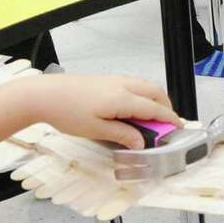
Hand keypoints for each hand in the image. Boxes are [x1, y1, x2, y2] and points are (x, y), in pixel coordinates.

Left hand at [23, 75, 180, 149]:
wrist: (45, 94)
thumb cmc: (68, 112)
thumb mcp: (96, 130)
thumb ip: (122, 134)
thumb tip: (141, 142)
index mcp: (123, 98)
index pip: (154, 108)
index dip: (168, 118)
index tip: (178, 127)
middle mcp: (123, 85)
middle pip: (154, 91)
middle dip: (165, 106)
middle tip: (167, 123)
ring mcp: (114, 80)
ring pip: (144, 85)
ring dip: (154, 99)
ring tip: (152, 117)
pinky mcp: (106, 80)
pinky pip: (133, 84)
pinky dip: (142, 94)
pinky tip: (133, 108)